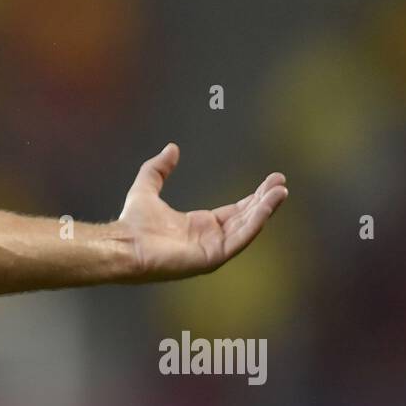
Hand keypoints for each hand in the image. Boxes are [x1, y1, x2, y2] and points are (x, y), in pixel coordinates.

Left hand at [116, 143, 286, 280]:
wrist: (124, 242)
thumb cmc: (132, 222)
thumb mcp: (146, 187)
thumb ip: (158, 169)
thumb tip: (172, 148)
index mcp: (199, 226)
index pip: (234, 212)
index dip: (252, 197)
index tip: (270, 182)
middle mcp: (209, 239)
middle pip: (245, 218)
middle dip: (264, 201)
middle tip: (281, 182)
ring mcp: (212, 250)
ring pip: (246, 228)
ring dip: (265, 210)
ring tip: (281, 191)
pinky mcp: (212, 258)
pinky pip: (239, 239)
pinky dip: (255, 223)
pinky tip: (266, 207)